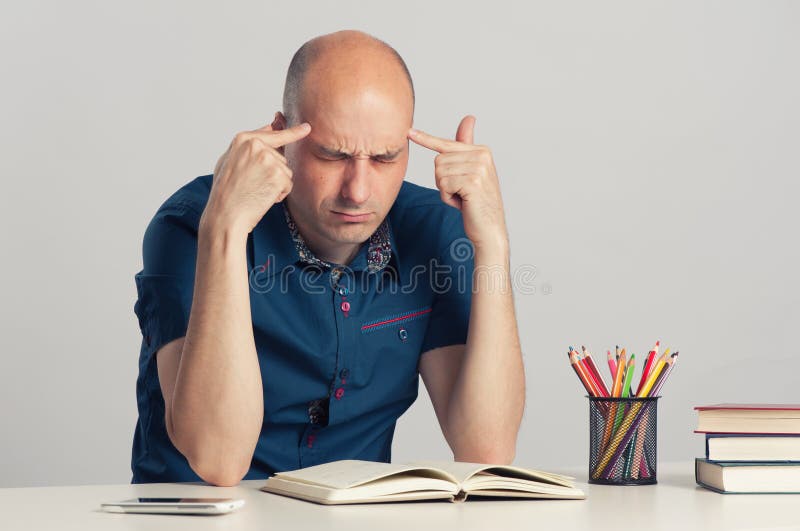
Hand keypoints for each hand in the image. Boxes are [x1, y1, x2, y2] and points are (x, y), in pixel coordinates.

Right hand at [202, 119, 310, 234]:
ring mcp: (269, 159)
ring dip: (276, 184)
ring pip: (285, 171)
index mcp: (243, 139)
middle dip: (272, 173)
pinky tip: (263, 197)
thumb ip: (248, 145)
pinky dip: (280, 194)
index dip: (292, 132)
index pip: (273, 134)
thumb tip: (268, 128)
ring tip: (256, 191)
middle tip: (252, 185)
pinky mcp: (279, 175)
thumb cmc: (225, 191)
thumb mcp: (229, 160)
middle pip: (280, 157)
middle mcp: (257, 145)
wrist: (226, 215)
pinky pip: (288, 184)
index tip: (307, 128)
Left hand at [407, 115, 507, 250]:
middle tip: (461, 192)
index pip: (447, 144)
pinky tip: (463, 203)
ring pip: (439, 173)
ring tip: (463, 197)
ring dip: (445, 190)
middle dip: (443, 180)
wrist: (490, 229)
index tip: (409, 132)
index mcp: (482, 151)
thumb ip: (466, 147)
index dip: (426, 140)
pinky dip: (448, 198)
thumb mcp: (471, 172)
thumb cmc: (477, 202)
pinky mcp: (472, 182)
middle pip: (438, 161)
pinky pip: (443, 185)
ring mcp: (478, 168)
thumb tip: (468, 118)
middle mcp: (482, 156)